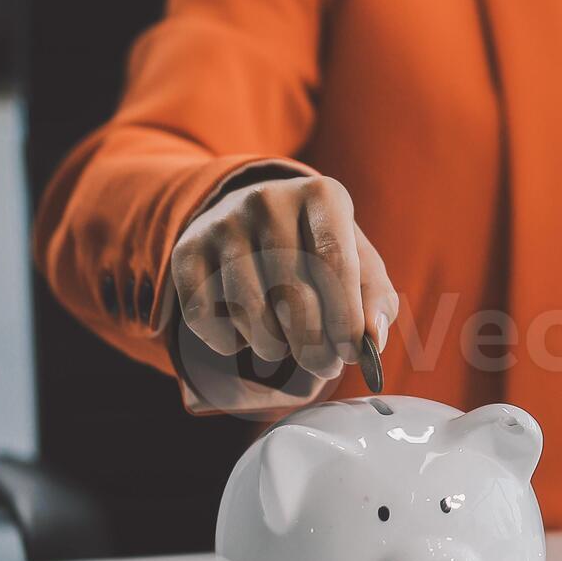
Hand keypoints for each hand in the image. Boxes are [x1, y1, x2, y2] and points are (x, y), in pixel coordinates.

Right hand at [170, 173, 398, 380]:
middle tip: (325, 366)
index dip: (345, 316)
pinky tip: (246, 332)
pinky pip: (205, 316)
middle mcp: (268, 200)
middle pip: (291, 290)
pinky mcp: (186, 249)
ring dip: (274, 346)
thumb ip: (374, 298)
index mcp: (320, 194)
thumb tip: (372, 341)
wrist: (250, 217)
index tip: (352, 355)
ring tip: (288, 348)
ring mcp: (223, 223)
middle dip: (313, 343)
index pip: (335, 261)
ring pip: (249, 309)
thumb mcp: (355, 258)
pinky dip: (228, 342)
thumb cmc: (317, 247)